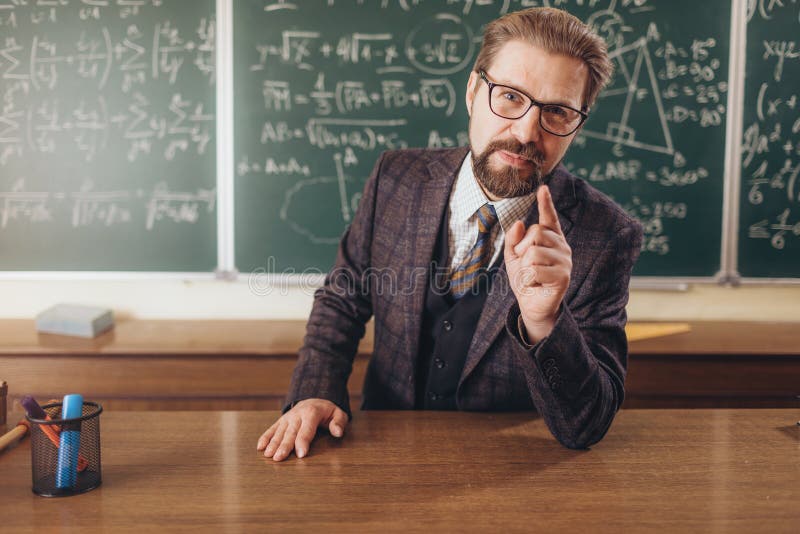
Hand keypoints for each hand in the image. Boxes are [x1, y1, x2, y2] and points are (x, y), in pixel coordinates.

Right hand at [256, 398, 347, 460]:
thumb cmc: (327, 411)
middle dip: (284, 446)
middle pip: (290, 432)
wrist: (315, 398)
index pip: (307, 430)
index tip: (301, 454)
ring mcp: (288, 418)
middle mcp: (297, 415)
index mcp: (312, 413)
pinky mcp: (281, 421)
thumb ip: (339, 422)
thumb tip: (338, 432)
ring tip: (268, 455)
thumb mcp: (338, 413)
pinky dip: (265, 437)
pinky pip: (272, 429)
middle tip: (279, 458)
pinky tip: (260, 447)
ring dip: (273, 443)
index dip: (303, 442)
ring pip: (280, 432)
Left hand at [504, 185, 571, 343]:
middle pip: (535, 233)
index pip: (549, 218)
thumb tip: (519, 223)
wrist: (532, 305)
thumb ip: (514, 240)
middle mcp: (561, 246)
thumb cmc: (525, 279)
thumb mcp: (513, 257)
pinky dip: (528, 279)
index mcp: (550, 239)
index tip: (542, 188)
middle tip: (525, 266)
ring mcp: (564, 260)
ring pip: (533, 253)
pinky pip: (535, 269)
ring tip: (531, 277)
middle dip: (522, 250)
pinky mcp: (563, 276)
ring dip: (523, 268)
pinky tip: (535, 284)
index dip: (546, 203)